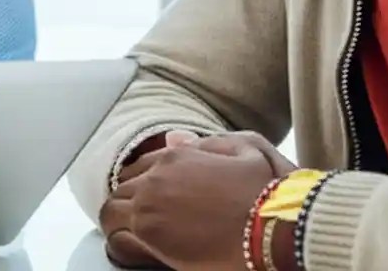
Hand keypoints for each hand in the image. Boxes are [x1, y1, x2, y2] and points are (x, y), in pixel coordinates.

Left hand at [102, 141, 279, 270]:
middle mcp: (154, 178)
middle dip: (130, 201)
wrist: (274, 230)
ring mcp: (147, 205)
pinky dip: (119, 241)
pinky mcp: (148, 234)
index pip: (141, 167)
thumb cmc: (267, 194)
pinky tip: (128, 248)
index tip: (150, 197)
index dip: (143, 182)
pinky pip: (118, 236)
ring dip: (119, 219)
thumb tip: (175, 139)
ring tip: (129, 232)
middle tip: (140, 217)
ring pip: (113, 210)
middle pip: (124, 188)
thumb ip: (209, 144)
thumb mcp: (248, 152)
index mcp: (174, 157)